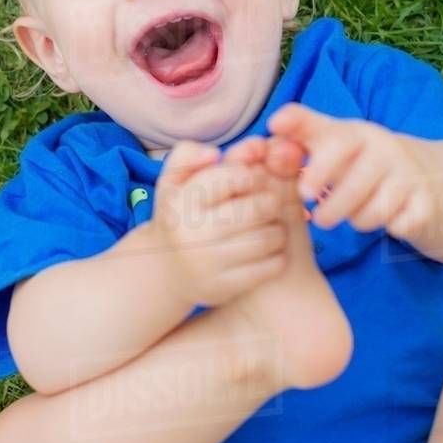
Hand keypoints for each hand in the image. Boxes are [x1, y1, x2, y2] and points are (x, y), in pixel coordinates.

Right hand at [148, 140, 287, 307]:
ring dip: (278, 228)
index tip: (252, 180)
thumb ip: (188, 154)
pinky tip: (269, 250)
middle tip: (269, 203)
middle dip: (271, 201)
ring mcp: (206, 264)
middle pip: (257, 208)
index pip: (236, 176)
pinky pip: (269, 267)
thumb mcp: (172, 180)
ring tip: (271, 225)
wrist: (163, 271)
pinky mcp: (222, 288)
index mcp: (181, 201)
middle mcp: (191, 233)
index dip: (253, 175)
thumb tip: (213, 153)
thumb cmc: (178, 215)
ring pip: (268, 238)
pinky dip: (277, 255)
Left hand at [267, 103, 439, 240]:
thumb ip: (299, 131)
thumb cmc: (356, 157)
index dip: (319, 167)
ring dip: (359, 220)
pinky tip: (388, 221)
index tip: (302, 191)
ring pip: (375, 211)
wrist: (420, 172)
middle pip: (353, 187)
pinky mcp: (426, 200)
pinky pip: (404, 224)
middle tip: (319, 219)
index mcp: (356, 133)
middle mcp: (385, 148)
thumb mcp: (330, 138)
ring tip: (352, 216)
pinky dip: (393, 227)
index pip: (337, 144)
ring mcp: (409, 174)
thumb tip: (273, 125)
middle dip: (331, 208)